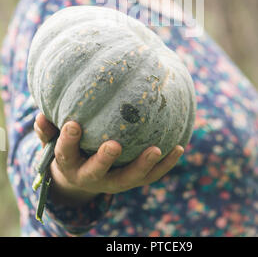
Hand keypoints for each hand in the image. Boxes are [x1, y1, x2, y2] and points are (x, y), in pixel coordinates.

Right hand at [34, 112, 183, 204]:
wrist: (80, 177)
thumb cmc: (69, 148)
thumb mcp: (53, 140)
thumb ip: (48, 129)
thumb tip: (43, 112)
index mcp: (70, 164)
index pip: (65, 153)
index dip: (68, 140)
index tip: (73, 123)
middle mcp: (91, 176)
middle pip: (97, 172)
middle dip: (105, 160)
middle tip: (114, 145)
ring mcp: (114, 181)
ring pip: (129, 179)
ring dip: (143, 165)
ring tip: (158, 149)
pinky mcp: (132, 181)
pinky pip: (150, 176)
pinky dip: (165, 165)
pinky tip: (180, 147)